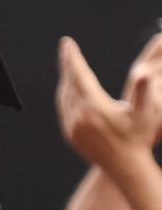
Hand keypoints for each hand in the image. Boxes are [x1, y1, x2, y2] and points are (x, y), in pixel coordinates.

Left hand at [56, 34, 161, 169]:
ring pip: (63, 97)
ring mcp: (72, 127)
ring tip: (68, 66)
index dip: (73, 57)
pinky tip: (70, 90)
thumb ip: (143, 91)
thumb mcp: (146, 113)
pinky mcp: (70, 135)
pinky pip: (64, 109)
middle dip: (67, 64)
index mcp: (94, 107)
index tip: (67, 42)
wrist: (126, 167)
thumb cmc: (140, 137)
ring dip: (66, 80)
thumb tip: (145, 73)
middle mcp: (78, 117)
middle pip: (68, 84)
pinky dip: (66, 96)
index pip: (79, 75)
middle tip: (66, 48)